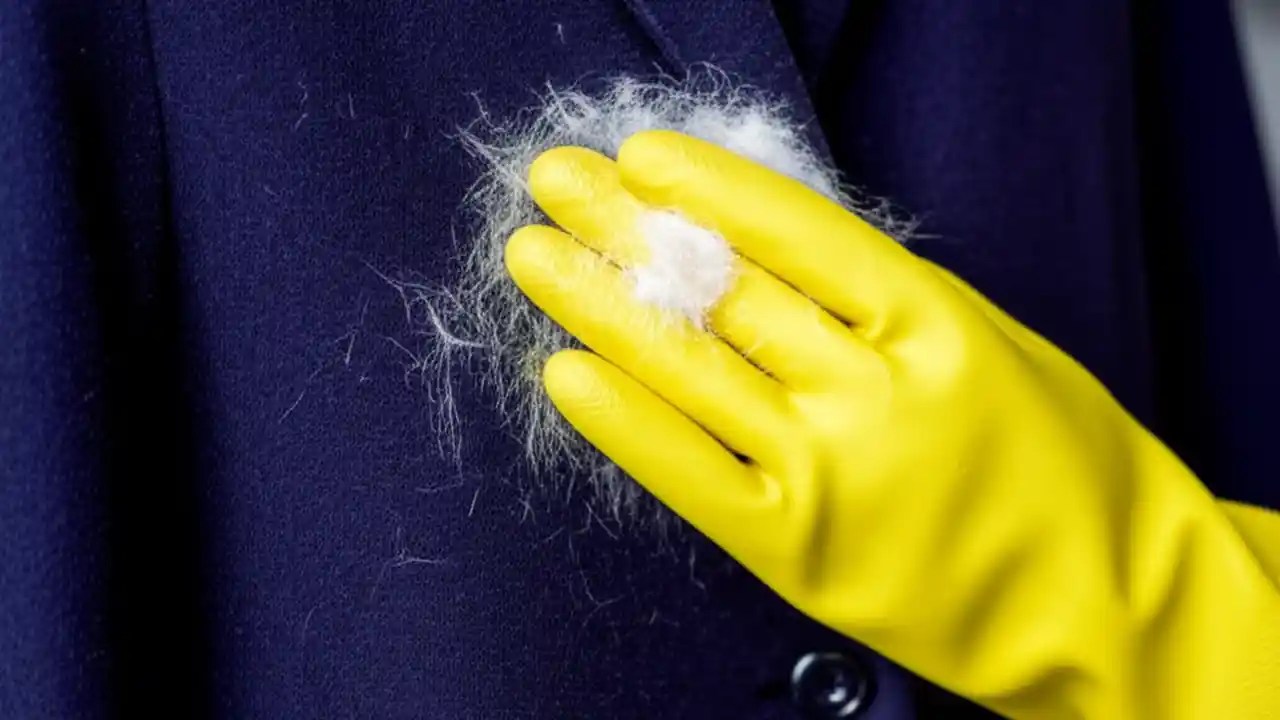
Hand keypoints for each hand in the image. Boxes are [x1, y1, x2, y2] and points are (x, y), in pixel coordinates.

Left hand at [503, 130, 1279, 718]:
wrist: (1110, 605)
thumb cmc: (1060, 465)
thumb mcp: (988, 347)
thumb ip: (877, 306)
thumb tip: (755, 247)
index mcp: (938, 326)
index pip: (801, 233)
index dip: (712, 188)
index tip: (642, 156)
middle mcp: (877, 394)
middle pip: (726, 292)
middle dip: (629, 230)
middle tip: (556, 181)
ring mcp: (831, 476)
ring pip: (692, 370)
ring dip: (599, 305)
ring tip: (534, 255)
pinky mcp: (795, 554)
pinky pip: (689, 474)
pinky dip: (624, 421)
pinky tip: (563, 368)